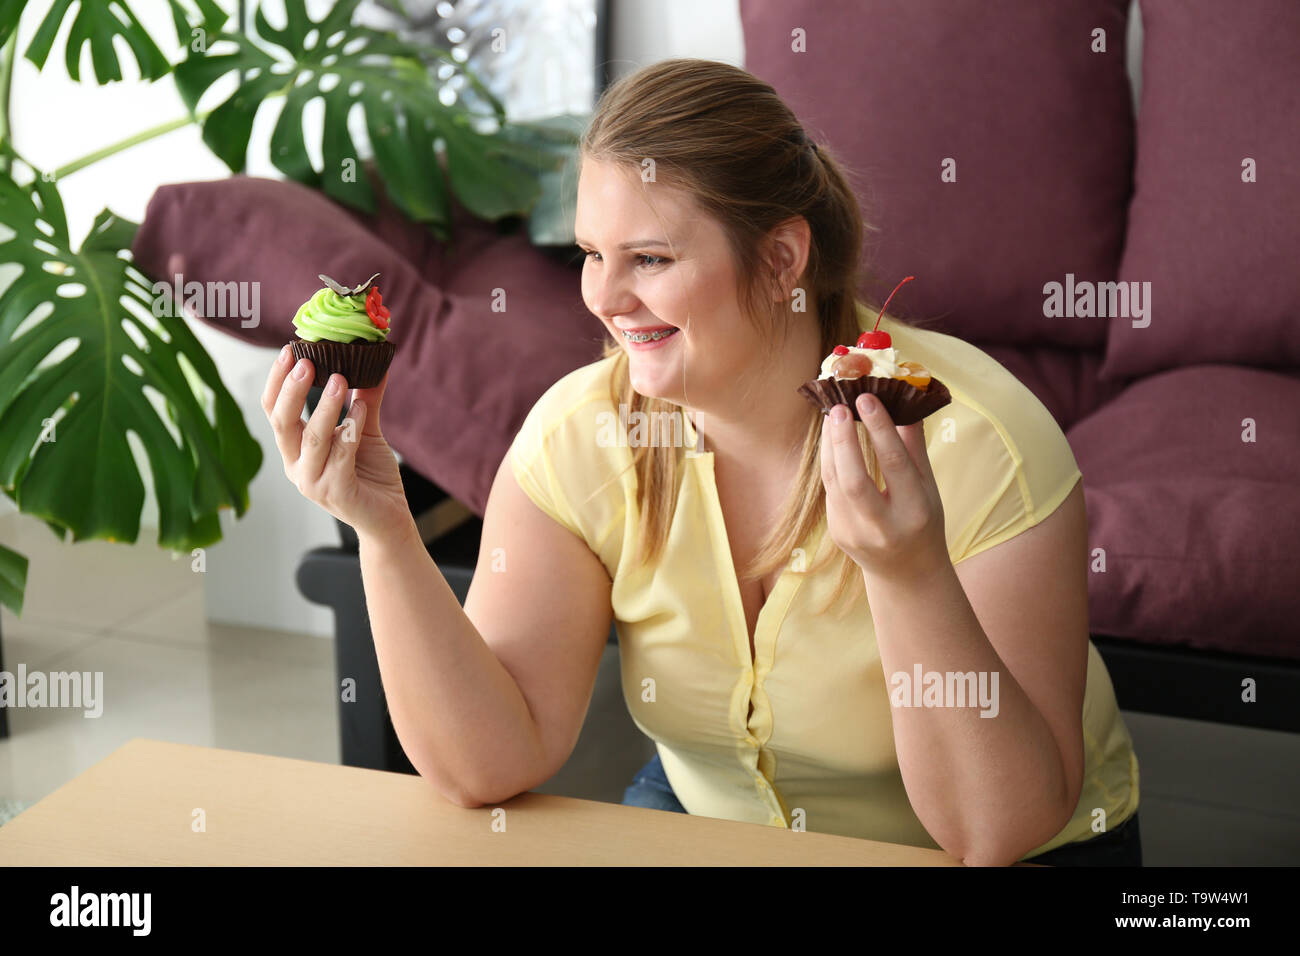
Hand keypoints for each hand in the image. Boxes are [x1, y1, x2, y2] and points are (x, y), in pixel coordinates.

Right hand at [262, 345, 408, 540]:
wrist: (389, 518)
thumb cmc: (371, 474)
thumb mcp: (364, 429)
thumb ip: (364, 398)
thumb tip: (372, 360)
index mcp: (295, 449)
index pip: (273, 411)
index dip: (278, 381)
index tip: (290, 350)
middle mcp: (296, 466)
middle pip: (281, 423)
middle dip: (292, 390)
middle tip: (307, 361)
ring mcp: (313, 482)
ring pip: (312, 438)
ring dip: (325, 406)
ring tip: (340, 379)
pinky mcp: (336, 493)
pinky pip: (340, 455)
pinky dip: (349, 428)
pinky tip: (362, 408)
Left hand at [819, 392, 948, 581]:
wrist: (906, 573)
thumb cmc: (922, 521)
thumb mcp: (928, 488)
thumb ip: (914, 447)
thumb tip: (905, 400)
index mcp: (915, 512)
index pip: (895, 465)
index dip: (880, 430)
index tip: (867, 399)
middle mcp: (883, 527)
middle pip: (855, 480)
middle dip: (844, 440)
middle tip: (839, 406)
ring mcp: (855, 533)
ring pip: (834, 483)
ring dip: (830, 446)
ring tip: (832, 416)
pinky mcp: (836, 532)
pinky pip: (829, 490)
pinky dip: (829, 461)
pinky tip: (831, 440)